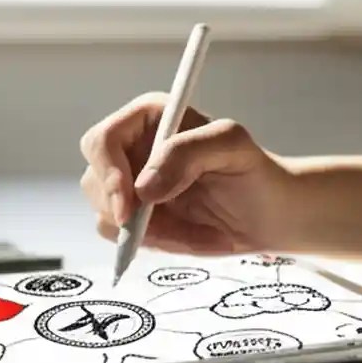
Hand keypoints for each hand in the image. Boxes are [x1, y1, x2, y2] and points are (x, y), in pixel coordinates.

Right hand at [79, 92, 295, 254]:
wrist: (266, 212)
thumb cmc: (252, 170)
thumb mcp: (231, 145)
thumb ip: (187, 152)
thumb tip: (144, 188)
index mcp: (147, 118)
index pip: (102, 140)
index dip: (109, 173)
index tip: (130, 206)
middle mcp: (131, 149)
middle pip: (94, 180)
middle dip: (125, 210)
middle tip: (161, 228)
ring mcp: (129, 186)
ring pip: (105, 214)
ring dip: (149, 231)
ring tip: (195, 230)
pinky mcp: (135, 218)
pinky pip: (123, 239)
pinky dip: (155, 243)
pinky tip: (189, 237)